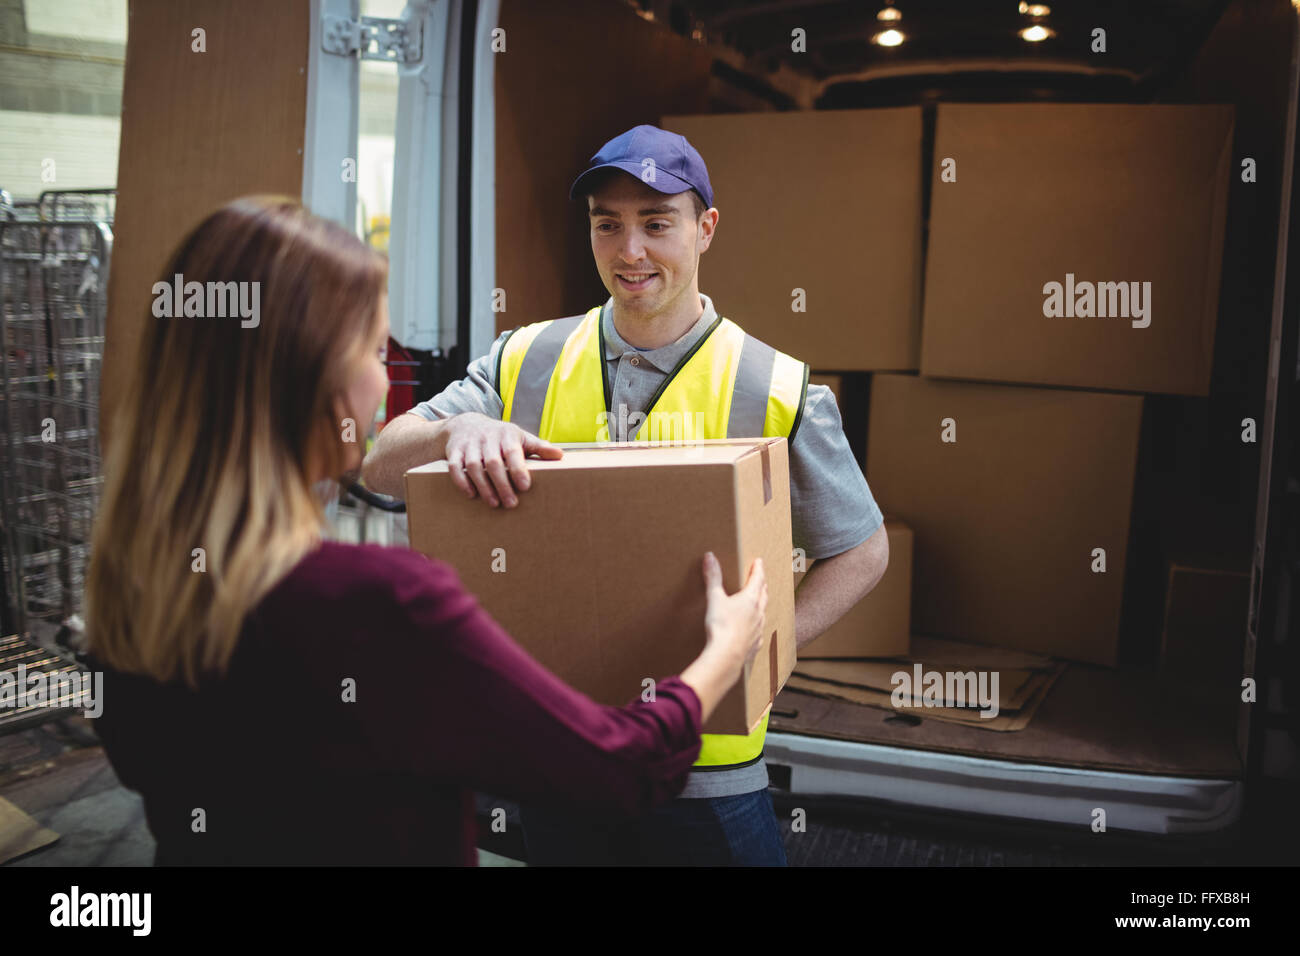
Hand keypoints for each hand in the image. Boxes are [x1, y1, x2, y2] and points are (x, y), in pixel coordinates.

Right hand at [437, 412, 562, 507]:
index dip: (518, 469)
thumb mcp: (519, 437)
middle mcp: (487, 438)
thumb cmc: (499, 436)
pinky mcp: (454, 451)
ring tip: (494, 504)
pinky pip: (455, 467)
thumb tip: (560, 455)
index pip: (513, 452)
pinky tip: (471, 495)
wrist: (465, 424)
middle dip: (502, 485)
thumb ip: (538, 447)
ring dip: (484, 487)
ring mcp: (469, 444)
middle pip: (494, 463)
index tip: (525, 487)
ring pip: (474, 467)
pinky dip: (462, 482)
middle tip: (511, 504)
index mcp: (507, 435)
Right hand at [701, 552, 767, 669]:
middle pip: (763, 595)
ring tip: (759, 603)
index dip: (758, 569)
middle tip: (762, 580)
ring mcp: (758, 630)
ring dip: (762, 606)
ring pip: (763, 614)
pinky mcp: (755, 645)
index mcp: (750, 599)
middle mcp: (758, 613)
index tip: (760, 562)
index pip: (757, 579)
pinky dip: (757, 627)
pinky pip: (759, 633)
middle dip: (762, 586)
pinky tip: (754, 631)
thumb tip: (710, 556)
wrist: (726, 656)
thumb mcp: (714, 598)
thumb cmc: (721, 626)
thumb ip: (713, 577)